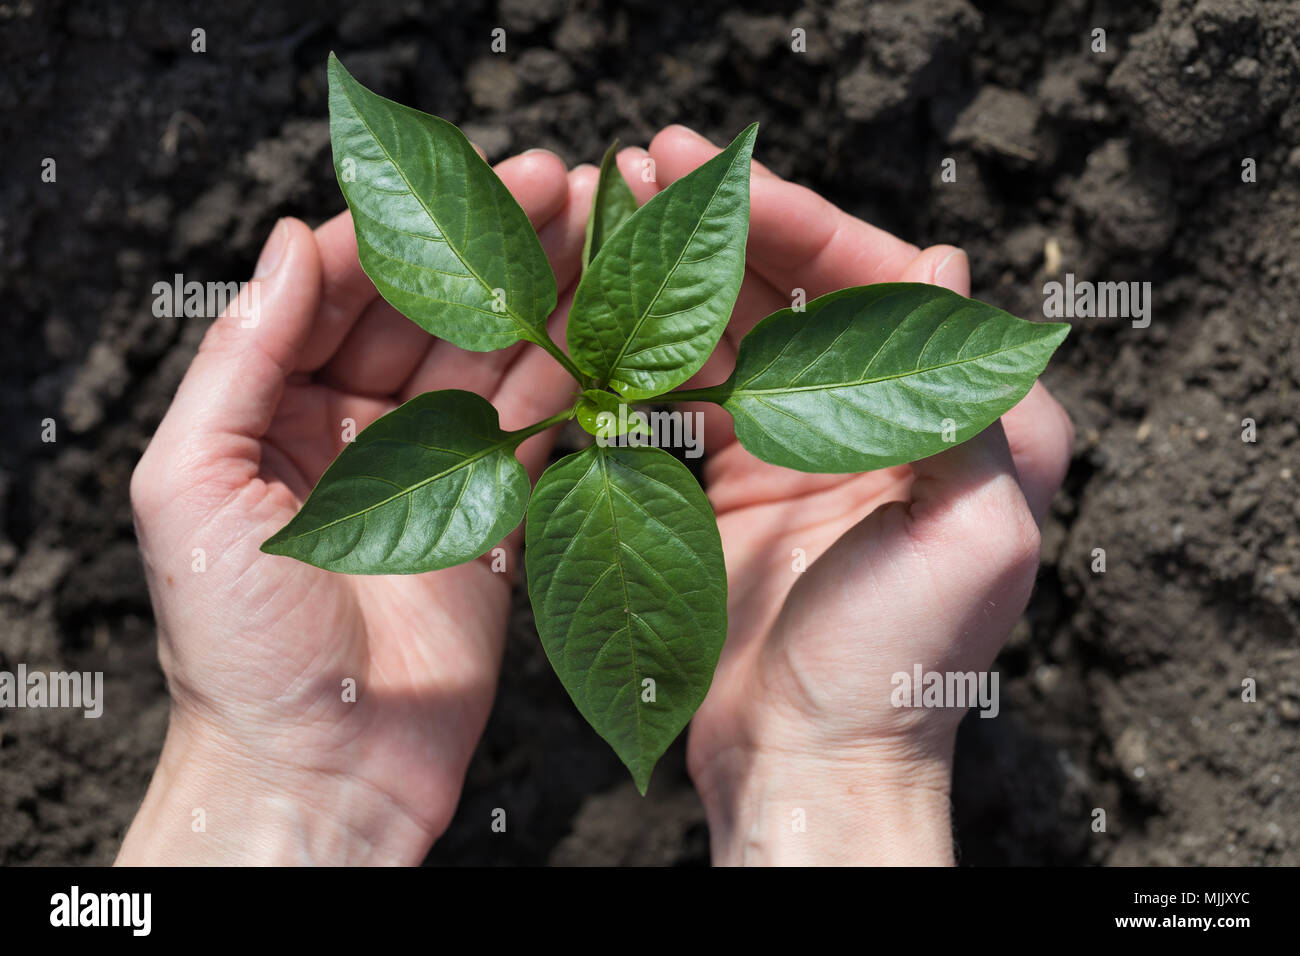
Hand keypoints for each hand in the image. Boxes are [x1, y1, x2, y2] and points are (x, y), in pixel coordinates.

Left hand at [118, 149, 595, 864]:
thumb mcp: (189, 487)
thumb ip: (239, 358)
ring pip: (494, 359)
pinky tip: (605, 331)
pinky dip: (570, 379)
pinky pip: (536, 429)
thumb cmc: (237, 649)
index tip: (471, 181)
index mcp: (273, 408)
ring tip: (603, 236)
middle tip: (563, 185)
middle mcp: (356, 428)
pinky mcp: (496, 514)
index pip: (341, 287)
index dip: (406, 229)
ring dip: (545, 296)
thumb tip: (285, 240)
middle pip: (431, 310)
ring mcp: (433, 470)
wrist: (322, 769)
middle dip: (495, 245)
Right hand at [642, 126, 1073, 863]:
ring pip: (733, 336)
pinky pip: (686, 399)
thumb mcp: (969, 533)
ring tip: (611, 217)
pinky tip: (604, 313)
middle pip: (797, 296)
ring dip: (677, 278)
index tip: (726, 180)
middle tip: (646, 166)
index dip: (805, 225)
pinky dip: (648, 356)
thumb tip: (953, 265)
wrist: (806, 763)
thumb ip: (968, 403)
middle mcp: (872, 421)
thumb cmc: (900, 664)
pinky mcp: (732, 486)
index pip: (878, 286)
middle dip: (724, 229)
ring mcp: (796, 450)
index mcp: (949, 420)